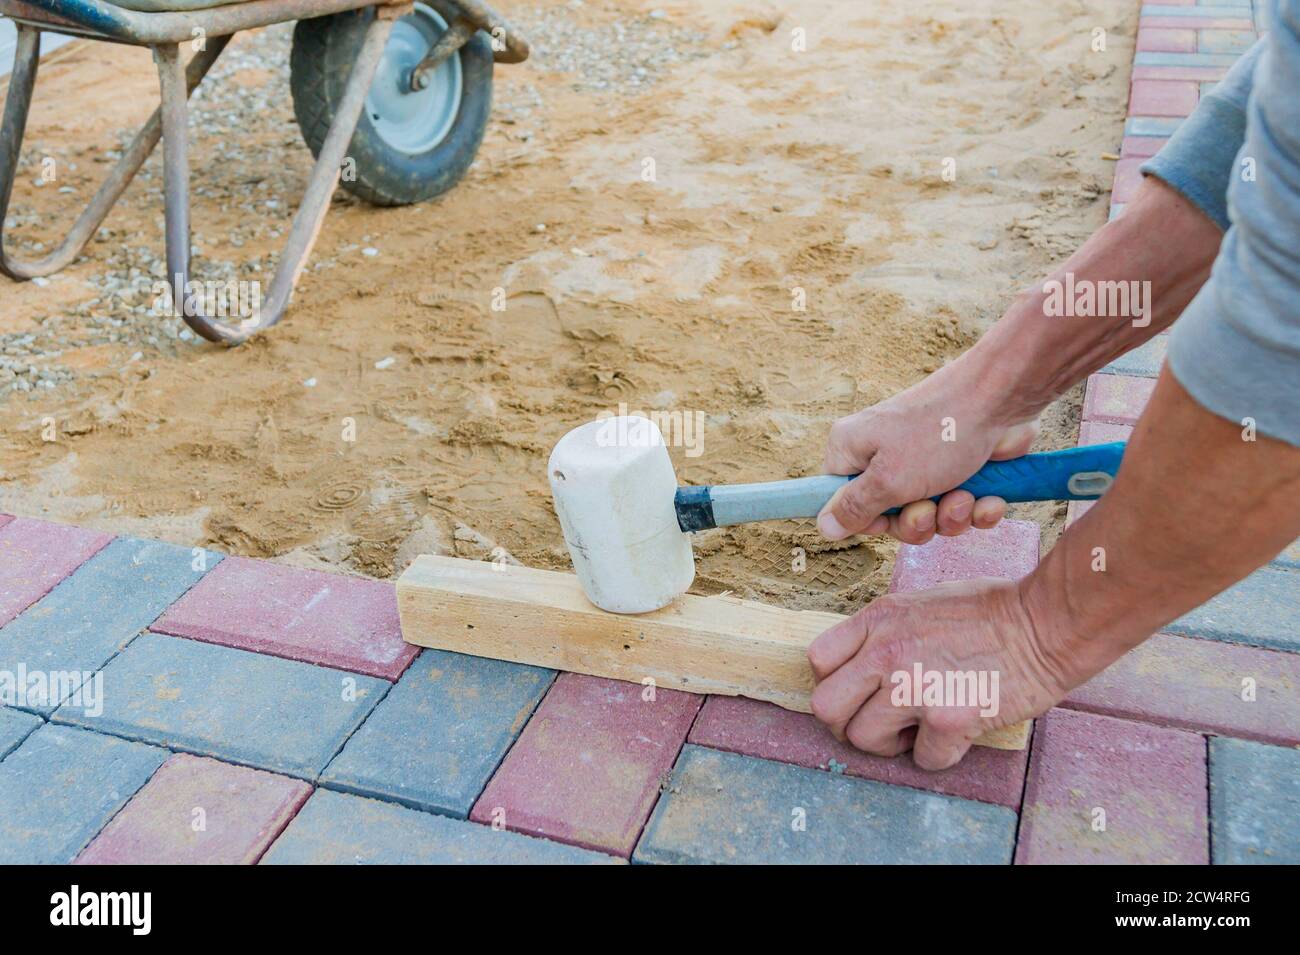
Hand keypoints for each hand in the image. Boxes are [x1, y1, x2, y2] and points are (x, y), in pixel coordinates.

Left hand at [807, 578, 1077, 768]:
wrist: (1045, 622)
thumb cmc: (991, 611)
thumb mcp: (919, 603)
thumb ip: (883, 632)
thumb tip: (858, 666)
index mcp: (878, 620)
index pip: (818, 661)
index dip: (836, 683)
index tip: (860, 692)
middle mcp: (886, 652)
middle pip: (825, 707)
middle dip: (848, 723)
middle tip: (879, 723)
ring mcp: (914, 685)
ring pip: (864, 739)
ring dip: (890, 744)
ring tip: (919, 729)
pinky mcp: (948, 718)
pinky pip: (922, 759)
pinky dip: (939, 754)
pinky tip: (957, 733)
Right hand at [817, 368, 1038, 542]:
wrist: (1002, 398)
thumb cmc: (940, 432)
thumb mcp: (889, 480)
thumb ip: (853, 507)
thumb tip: (823, 527)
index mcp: (853, 450)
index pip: (841, 502)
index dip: (867, 520)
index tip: (889, 518)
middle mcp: (883, 455)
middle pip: (889, 516)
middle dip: (918, 521)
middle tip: (931, 507)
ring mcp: (922, 462)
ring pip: (930, 515)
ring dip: (951, 515)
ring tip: (964, 494)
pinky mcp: (958, 468)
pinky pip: (961, 506)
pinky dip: (977, 508)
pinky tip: (989, 499)